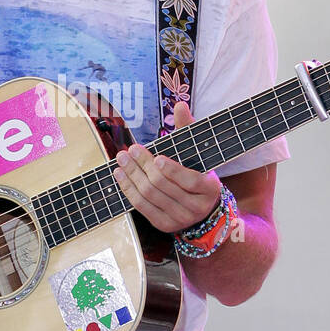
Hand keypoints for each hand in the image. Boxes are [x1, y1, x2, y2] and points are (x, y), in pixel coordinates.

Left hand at [113, 100, 222, 233]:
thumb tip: (180, 105)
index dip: (171, 169)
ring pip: (150, 196)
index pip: (188, 179)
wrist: (202, 210)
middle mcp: (196, 207)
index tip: (156, 156)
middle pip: (163, 185)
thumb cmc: (197, 175)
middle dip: (143, 166)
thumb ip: (188, 130)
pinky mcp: (165, 225)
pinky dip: (128, 190)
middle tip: (130, 150)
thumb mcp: (197, 154)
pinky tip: (120, 176)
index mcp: (209, 188)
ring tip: (122, 159)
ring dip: (132, 176)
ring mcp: (180, 219)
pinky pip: (142, 207)